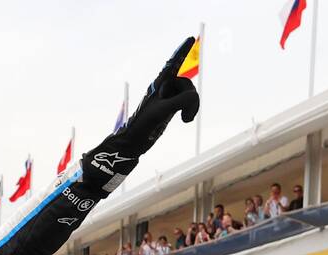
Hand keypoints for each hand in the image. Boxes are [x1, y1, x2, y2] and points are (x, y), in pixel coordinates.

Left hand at [81, 37, 198, 192]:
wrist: (134, 143)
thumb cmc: (143, 126)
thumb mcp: (162, 111)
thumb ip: (180, 101)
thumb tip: (193, 97)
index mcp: (158, 85)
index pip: (173, 64)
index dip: (182, 52)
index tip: (191, 39)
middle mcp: (163, 88)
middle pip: (186, 83)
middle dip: (191, 98)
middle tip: (185, 116)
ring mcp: (167, 98)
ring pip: (189, 94)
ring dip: (192, 106)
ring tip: (185, 120)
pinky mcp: (170, 108)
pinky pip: (187, 103)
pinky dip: (190, 110)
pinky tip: (184, 120)